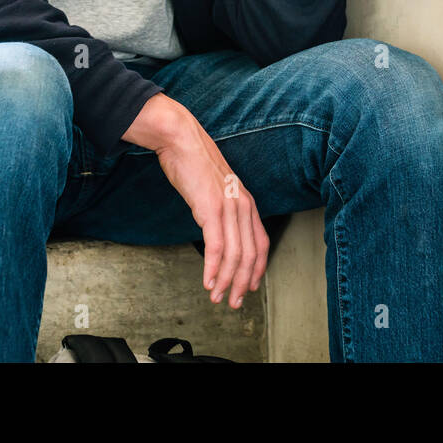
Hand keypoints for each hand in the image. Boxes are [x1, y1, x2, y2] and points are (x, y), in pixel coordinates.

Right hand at [122, 93, 270, 308]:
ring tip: (218, 297)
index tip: (250, 287)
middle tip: (234, 302)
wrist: (181, 140)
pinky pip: (216, 247)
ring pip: (234, 255)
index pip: (261, 244)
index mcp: (247, 202)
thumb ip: (223, 209)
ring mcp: (228, 207)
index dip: (257, 270)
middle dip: (243, 283)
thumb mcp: (216, 188)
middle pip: (250, 255)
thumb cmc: (194, 163)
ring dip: (227, 281)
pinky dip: (213, 269)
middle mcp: (243, 206)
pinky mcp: (210, 209)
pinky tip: (208, 282)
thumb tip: (219, 230)